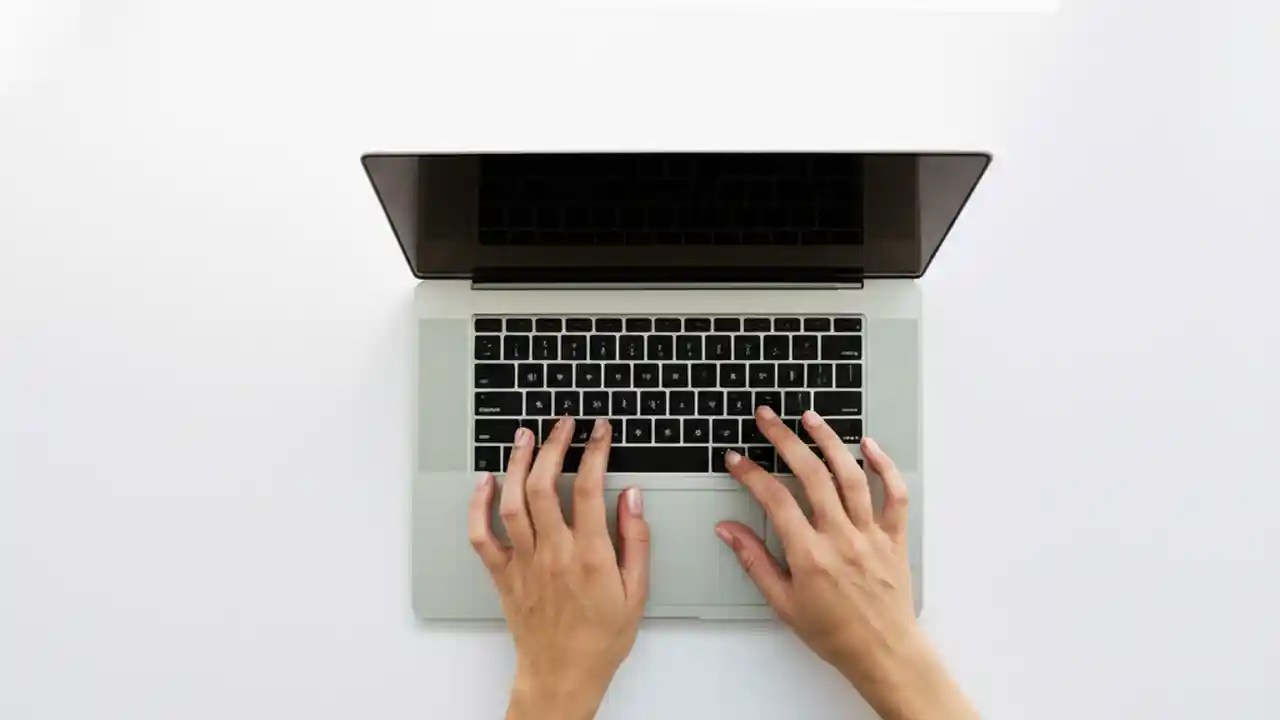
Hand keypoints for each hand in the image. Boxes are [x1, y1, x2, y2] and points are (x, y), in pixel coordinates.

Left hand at [469, 416, 648, 719]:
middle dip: (554, 445)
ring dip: (518, 464)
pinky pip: (482, 534)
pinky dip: (479, 505)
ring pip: (513, 501)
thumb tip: (632, 497)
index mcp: (590, 555)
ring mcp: (524, 562)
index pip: (591, 487)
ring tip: (525, 437)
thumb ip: (635, 540)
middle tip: (562, 424)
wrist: (563, 675)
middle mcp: (553, 553)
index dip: (595, 450)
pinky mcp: (503, 574)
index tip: (599, 430)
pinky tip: (486, 482)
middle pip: (546, 484)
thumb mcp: (637, 592)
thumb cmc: (601, 638)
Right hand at [717, 407, 976, 719]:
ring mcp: (871, 535)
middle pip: (812, 475)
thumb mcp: (783, 603)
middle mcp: (841, 538)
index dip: (751, 474)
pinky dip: (885, 466)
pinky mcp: (894, 537)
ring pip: (852, 476)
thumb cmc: (833, 633)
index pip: (775, 501)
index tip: (736, 459)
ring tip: (810, 418)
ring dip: (829, 441)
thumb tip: (728, 530)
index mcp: (810, 556)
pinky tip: (869, 446)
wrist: (883, 652)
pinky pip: (894, 494)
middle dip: (785, 440)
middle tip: (768, 418)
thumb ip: (754, 561)